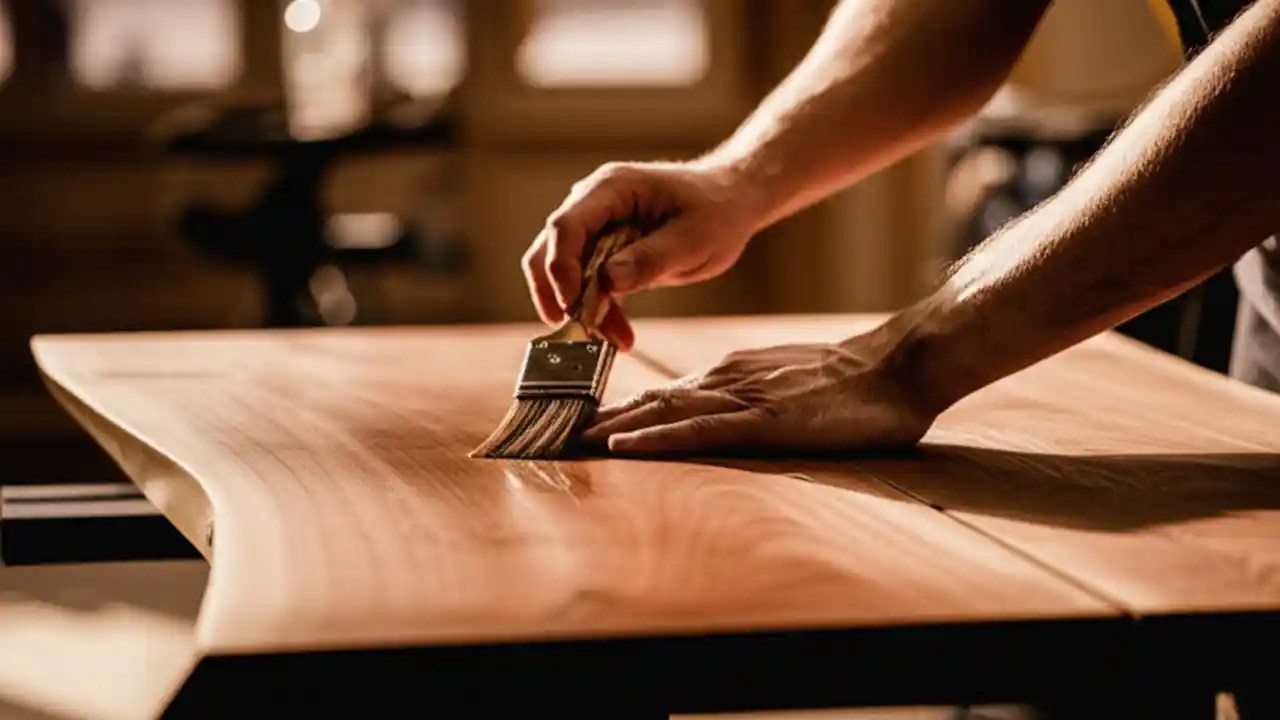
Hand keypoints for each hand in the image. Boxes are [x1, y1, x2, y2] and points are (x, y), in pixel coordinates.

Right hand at [522, 159, 761, 349]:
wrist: (731, 202)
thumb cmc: (716, 210)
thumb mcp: (693, 238)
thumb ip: (651, 258)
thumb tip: (609, 281)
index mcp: (611, 188)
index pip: (566, 226)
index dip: (561, 268)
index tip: (571, 305)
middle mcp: (594, 204)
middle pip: (551, 250)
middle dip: (557, 294)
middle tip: (575, 331)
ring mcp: (597, 227)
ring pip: (565, 272)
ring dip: (581, 308)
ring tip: (612, 339)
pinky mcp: (606, 250)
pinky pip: (589, 284)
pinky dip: (599, 310)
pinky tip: (619, 334)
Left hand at [581, 330, 937, 454]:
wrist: (898, 365)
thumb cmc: (850, 381)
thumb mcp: (786, 382)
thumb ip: (748, 395)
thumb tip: (710, 413)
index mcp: (729, 374)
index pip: (658, 395)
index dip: (611, 412)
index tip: (569, 427)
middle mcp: (725, 381)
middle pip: (645, 402)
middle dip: (592, 420)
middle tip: (543, 436)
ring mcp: (742, 399)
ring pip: (661, 413)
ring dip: (608, 429)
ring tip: (561, 442)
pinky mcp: (764, 422)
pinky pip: (699, 430)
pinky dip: (656, 438)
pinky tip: (623, 446)